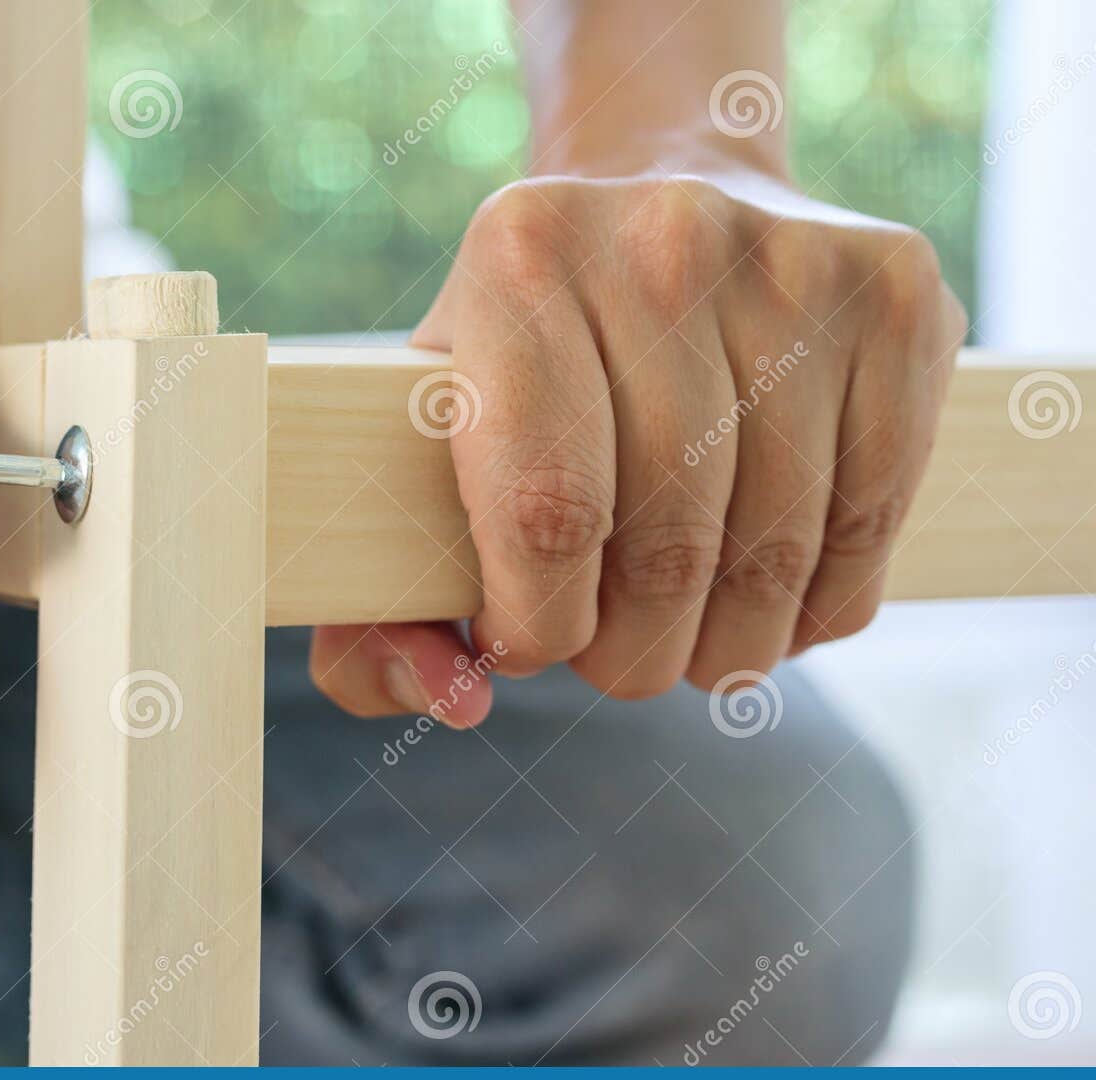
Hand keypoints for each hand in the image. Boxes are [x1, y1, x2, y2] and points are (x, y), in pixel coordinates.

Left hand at [310, 170, 966, 724]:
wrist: (668, 181)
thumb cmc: (526, 345)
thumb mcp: (424, 424)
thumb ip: (384, 585)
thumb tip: (452, 698)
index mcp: (520, 263)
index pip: (545, 512)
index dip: (540, 624)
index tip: (526, 643)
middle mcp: (664, 243)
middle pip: (668, 548)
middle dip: (634, 655)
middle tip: (617, 657)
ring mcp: (796, 264)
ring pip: (777, 554)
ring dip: (729, 647)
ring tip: (691, 639)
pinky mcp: (895, 298)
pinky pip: (869, 525)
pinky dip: (819, 607)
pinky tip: (774, 604)